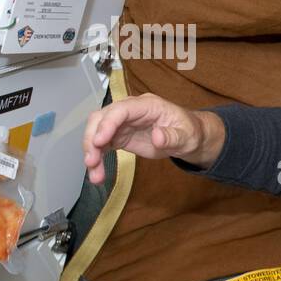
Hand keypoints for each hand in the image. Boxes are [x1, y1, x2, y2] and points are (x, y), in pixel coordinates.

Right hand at [82, 92, 222, 184]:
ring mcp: (122, 123)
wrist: (187, 137)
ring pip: (97, 133)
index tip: (99, 142)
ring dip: (92, 153)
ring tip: (95, 175)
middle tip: (91, 162)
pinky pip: (102, 146)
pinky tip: (97, 174)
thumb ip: (172, 136)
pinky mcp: (119, 136)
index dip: (107, 124)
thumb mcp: (187, 136)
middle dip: (92, 139)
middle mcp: (130, 111)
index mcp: (146, 105)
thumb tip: (157, 136)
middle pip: (101, 118)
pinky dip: (97, 159)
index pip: (120, 110)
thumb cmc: (189, 131)